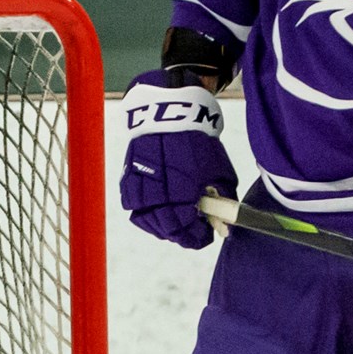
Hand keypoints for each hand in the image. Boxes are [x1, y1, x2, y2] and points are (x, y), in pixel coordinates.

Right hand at [119, 70, 236, 249]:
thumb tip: (224, 223)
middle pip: (167, 231)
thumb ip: (222, 200)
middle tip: (192, 230)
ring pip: (149, 223)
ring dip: (163, 227)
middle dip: (182, 234)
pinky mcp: (127, 182)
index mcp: (183, 195)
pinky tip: (158, 211)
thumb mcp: (219, 171)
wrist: (167, 115)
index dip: (199, 238)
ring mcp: (139, 190)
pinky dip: (147, 215)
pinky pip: (135, 209)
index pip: (188, 232)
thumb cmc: (198, 143)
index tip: (206, 235)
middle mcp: (157, 196)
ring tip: (175, 222)